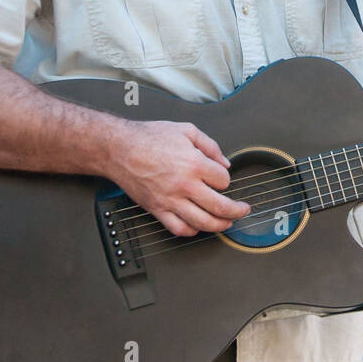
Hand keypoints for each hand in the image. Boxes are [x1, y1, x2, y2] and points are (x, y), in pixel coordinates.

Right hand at [112, 119, 249, 236]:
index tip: (222, 178)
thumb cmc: (148, 137)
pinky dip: (192, 231)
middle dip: (237, 211)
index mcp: (194, 164)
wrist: (118, 148)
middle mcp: (184, 185)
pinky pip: (179, 228)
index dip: (226, 179)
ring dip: (220, 225)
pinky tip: (198, 226)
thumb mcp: (186, 130)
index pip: (224, 180)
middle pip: (220, 207)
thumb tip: (224, 162)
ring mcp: (170, 200)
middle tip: (243, 210)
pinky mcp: (157, 209)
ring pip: (203, 223)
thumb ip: (210, 145)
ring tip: (227, 222)